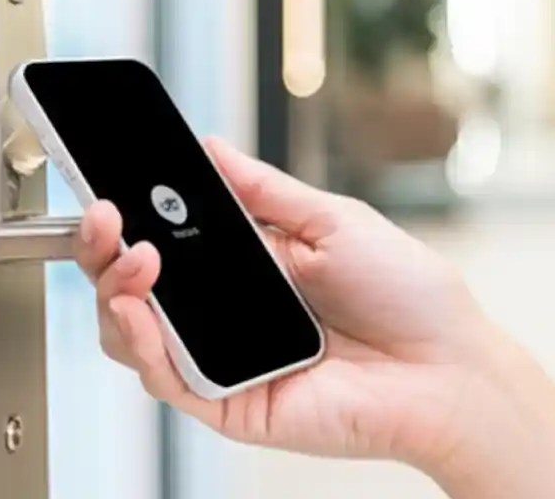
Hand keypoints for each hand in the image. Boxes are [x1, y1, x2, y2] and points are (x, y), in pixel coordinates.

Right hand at [76, 138, 506, 471]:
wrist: (449, 369)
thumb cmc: (410, 297)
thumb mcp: (335, 221)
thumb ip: (266, 191)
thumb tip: (212, 149)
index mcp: (252, 267)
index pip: (170, 241)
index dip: (130, 217)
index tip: (107, 184)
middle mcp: (229, 314)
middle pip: (137, 288)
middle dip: (106, 249)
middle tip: (104, 216)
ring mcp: (225, 361)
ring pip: (135, 336)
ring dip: (117, 293)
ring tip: (133, 257)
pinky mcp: (229, 405)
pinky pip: (167, 379)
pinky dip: (142, 344)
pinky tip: (140, 309)